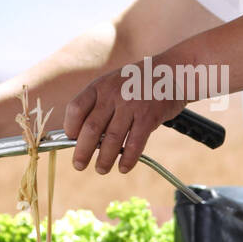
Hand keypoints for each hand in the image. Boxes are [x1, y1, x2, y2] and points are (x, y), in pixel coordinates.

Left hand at [63, 66, 185, 173]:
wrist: (172, 71)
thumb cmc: (138, 83)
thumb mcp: (113, 84)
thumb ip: (98, 104)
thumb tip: (82, 136)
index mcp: (100, 86)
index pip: (76, 109)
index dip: (70, 127)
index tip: (71, 140)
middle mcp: (113, 95)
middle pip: (91, 128)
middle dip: (82, 151)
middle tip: (79, 164)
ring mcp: (131, 105)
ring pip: (112, 139)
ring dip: (104, 159)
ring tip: (101, 169)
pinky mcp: (148, 116)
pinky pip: (135, 143)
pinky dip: (127, 159)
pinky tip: (123, 168)